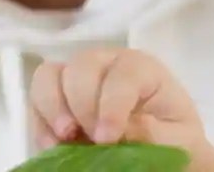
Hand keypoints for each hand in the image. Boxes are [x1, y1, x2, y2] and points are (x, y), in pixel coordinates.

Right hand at [28, 48, 213, 171]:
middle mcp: (106, 65)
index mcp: (142, 68)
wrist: (161, 149)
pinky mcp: (57, 100)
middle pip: (81, 67)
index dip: (112, 105)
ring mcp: (78, 79)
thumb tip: (122, 130)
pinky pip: (35, 101)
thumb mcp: (177, 140)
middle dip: (82, 105)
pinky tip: (54, 147)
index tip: (108, 138)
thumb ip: (154, 133)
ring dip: (52, 108)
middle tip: (93, 140)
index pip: (122, 74)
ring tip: (66, 138)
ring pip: (49, 76)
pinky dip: (40, 124)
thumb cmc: (174, 138)